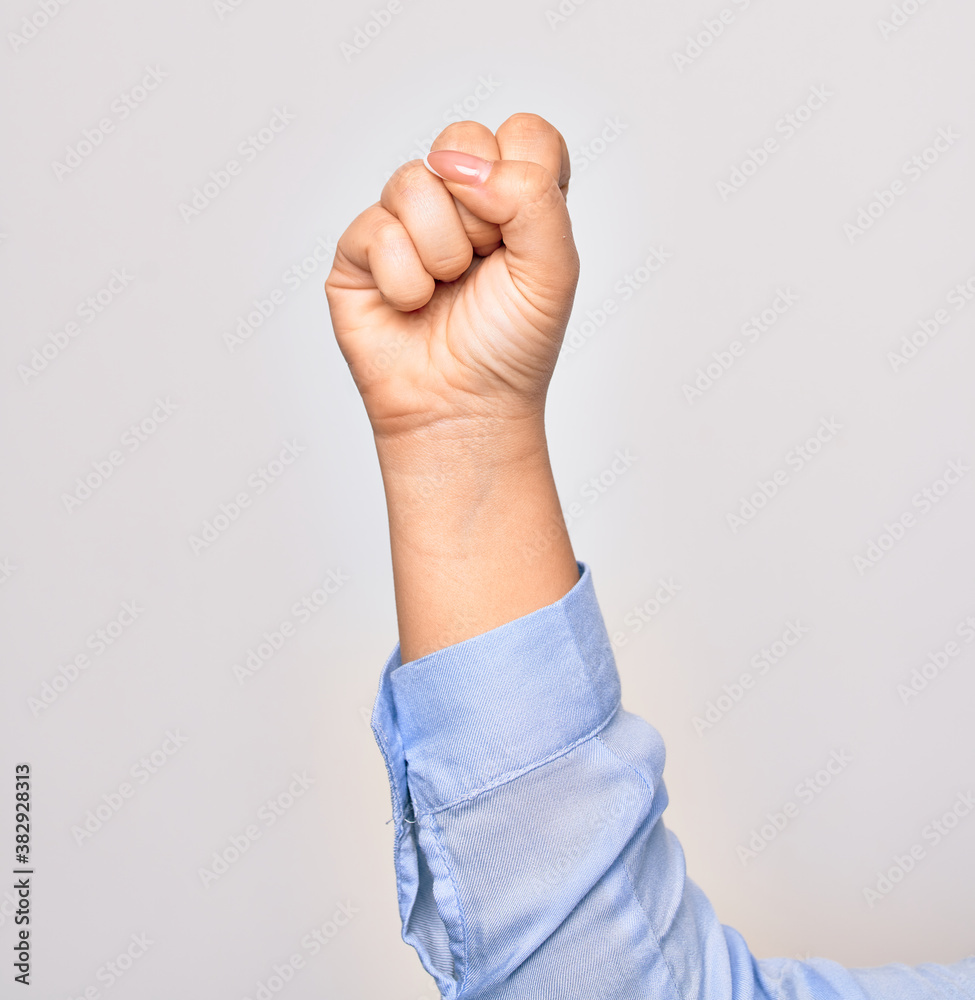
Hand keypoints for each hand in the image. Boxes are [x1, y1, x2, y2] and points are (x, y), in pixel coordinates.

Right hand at [324, 113, 579, 442]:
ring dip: (442, 252)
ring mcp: (405, 221)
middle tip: (482, 266)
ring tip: (445, 291)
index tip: (522, 237)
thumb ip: (532, 196)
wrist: (464, 409)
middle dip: (481, 214)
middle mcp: (459, 200)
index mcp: (514, 198)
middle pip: (464, 139)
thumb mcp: (553, 270)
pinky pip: (377, 228)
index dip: (525, 177)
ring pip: (415, 180)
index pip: (524, 134)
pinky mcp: (360, 250)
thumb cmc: (510, 347)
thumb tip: (459, 163)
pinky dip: (404, 279)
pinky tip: (412, 306)